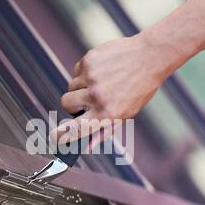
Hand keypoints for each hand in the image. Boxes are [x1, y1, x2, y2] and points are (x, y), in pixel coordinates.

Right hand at [53, 34, 171, 147]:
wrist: (150, 57)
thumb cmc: (140, 89)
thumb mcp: (128, 113)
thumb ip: (106, 129)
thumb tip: (88, 146)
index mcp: (107, 113)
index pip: (77, 128)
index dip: (63, 134)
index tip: (54, 137)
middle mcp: (97, 96)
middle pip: (66, 103)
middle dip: (72, 104)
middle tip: (85, 101)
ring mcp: (91, 77)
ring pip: (71, 86)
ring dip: (80, 87)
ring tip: (102, 83)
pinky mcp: (88, 61)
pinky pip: (76, 71)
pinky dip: (85, 73)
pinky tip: (103, 70)